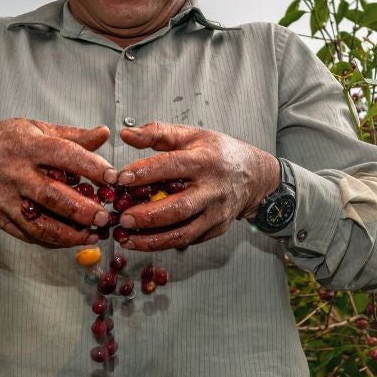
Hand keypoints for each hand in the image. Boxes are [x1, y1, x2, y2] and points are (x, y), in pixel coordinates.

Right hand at [0, 119, 114, 246]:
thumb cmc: (12, 141)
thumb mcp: (39, 129)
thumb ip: (73, 136)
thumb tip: (104, 133)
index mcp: (29, 146)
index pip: (65, 156)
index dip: (91, 167)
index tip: (114, 177)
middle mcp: (16, 173)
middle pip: (52, 196)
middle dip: (82, 210)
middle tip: (105, 217)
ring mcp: (5, 198)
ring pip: (39, 223)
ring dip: (69, 234)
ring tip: (92, 235)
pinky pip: (28, 235)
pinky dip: (53, 241)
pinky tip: (71, 239)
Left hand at [114, 122, 279, 250]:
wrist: (254, 176)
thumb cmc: (218, 153)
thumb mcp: (191, 135)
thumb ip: (157, 133)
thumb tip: (126, 135)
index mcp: (205, 161)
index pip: (173, 166)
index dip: (146, 173)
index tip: (121, 179)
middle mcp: (213, 189)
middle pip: (179, 207)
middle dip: (148, 215)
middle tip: (122, 218)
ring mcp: (216, 213)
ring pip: (183, 232)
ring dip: (153, 240)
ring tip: (126, 239)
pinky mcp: (216, 229)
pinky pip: (188, 240)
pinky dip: (163, 243)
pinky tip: (143, 242)